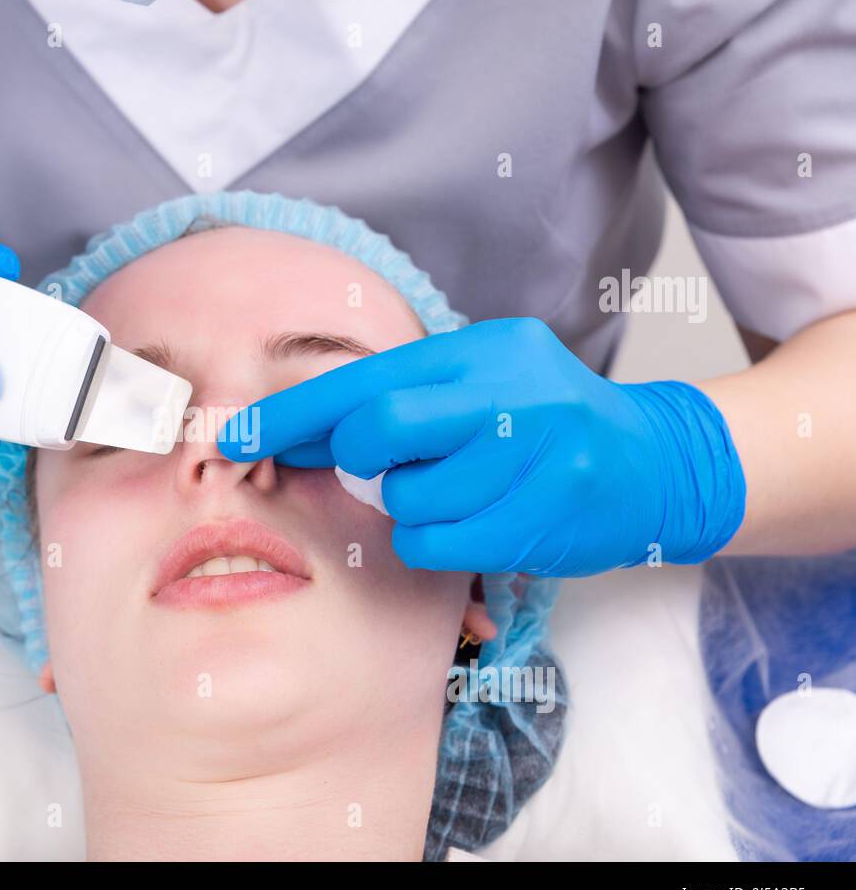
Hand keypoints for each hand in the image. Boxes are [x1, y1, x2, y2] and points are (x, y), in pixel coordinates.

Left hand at [218, 318, 745, 575]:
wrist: (656, 462)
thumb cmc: (545, 424)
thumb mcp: (483, 383)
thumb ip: (400, 398)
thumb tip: (292, 435)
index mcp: (484, 349)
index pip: (366, 377)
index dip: (292, 412)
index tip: (232, 437)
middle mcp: (511, 391)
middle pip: (379, 427)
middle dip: (356, 458)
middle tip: (380, 467)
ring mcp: (534, 453)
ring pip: (406, 497)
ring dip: (406, 506)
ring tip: (456, 491)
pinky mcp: (544, 514)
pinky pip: (437, 541)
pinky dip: (432, 539)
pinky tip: (471, 521)